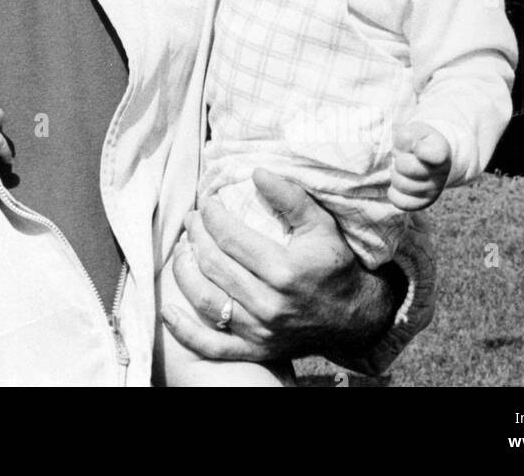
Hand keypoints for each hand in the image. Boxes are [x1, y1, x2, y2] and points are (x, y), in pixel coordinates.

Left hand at [162, 169, 393, 363]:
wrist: (355, 317)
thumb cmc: (335, 265)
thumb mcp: (321, 225)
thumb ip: (290, 197)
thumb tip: (256, 172)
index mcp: (285, 271)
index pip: (230, 237)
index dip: (211, 215)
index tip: (206, 201)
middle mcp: (269, 305)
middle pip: (214, 266)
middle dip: (196, 236)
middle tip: (192, 219)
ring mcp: (260, 332)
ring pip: (206, 300)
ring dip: (184, 272)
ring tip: (182, 249)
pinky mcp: (255, 351)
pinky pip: (211, 346)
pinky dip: (184, 330)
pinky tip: (168, 309)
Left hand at [389, 123, 451, 211]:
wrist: (429, 158)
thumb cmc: (419, 141)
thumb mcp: (415, 131)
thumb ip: (408, 134)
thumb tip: (406, 143)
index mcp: (440, 151)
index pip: (435, 155)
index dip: (421, 150)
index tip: (416, 147)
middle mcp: (441, 173)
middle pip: (407, 167)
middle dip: (399, 159)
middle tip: (402, 157)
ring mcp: (434, 190)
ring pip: (401, 184)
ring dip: (395, 174)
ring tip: (402, 169)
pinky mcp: (423, 203)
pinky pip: (401, 202)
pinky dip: (394, 192)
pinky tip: (400, 182)